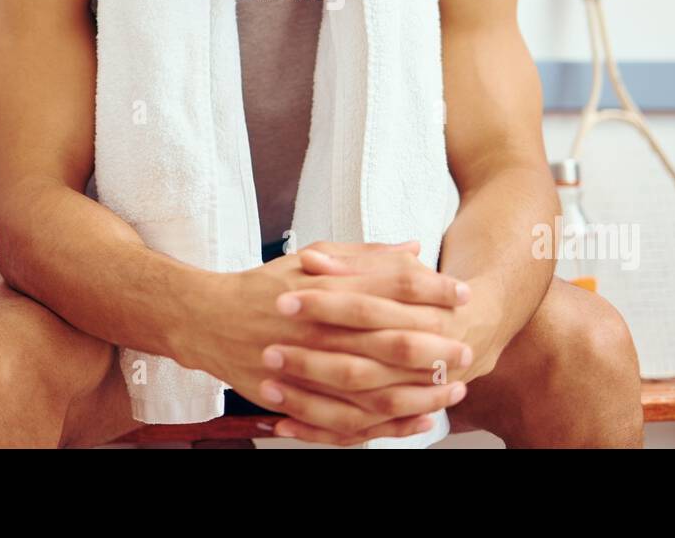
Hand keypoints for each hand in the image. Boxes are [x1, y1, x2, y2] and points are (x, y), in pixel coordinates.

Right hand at [181, 240, 474, 444]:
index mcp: (326, 289)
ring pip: (374, 388)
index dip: (432, 289)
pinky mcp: (298, 399)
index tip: (462, 293)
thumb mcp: (313, 258)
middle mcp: (319, 329)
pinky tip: (417, 419)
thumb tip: (416, 249)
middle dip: (435, 346)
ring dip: (419, 391)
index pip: (390, 286)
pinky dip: (386, 424)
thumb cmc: (266, 286)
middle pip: (388, 339)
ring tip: (453, 389)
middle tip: (466, 348)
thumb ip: (367, 256)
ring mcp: (308, 368)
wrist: (208, 320)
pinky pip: (348, 421)